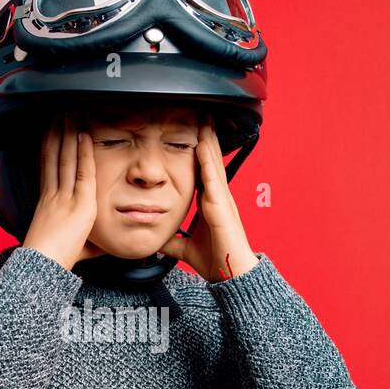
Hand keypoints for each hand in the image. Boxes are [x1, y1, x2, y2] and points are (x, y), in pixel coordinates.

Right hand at [22, 111, 103, 270]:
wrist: (42, 266)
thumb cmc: (52, 262)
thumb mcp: (72, 248)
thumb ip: (89, 243)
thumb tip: (102, 246)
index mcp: (47, 204)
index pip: (48, 169)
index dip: (48, 148)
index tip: (49, 132)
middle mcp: (53, 196)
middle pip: (54, 158)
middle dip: (56, 134)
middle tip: (59, 114)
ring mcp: (64, 198)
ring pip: (65, 159)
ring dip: (68, 135)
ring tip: (69, 115)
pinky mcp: (79, 204)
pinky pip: (82, 172)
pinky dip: (83, 153)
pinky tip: (83, 137)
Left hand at [157, 116, 258, 281]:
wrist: (231, 274)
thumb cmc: (216, 261)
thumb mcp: (186, 248)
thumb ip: (173, 241)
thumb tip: (158, 240)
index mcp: (211, 203)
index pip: (202, 171)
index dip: (198, 152)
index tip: (192, 135)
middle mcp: (217, 197)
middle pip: (210, 160)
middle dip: (205, 138)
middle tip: (201, 114)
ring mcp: (221, 199)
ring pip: (213, 162)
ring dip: (207, 140)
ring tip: (204, 119)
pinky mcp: (220, 205)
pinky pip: (212, 177)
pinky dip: (207, 159)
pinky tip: (202, 143)